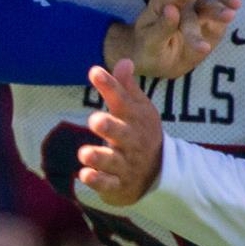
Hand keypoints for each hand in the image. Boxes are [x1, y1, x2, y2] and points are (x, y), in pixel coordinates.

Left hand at [79, 59, 164, 206]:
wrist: (159, 173)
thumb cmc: (141, 133)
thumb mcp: (139, 110)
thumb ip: (126, 88)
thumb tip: (124, 60)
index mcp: (136, 119)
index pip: (123, 100)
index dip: (110, 86)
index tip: (94, 72)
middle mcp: (132, 141)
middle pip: (122, 133)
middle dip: (110, 127)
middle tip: (95, 120)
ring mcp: (127, 164)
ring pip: (113, 161)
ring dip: (99, 157)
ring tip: (84, 153)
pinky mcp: (119, 185)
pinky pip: (108, 184)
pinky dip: (97, 181)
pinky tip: (84, 175)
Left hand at [112, 0, 239, 80]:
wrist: (156, 61)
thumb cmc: (148, 48)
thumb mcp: (150, 42)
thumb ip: (162, 28)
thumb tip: (172, 9)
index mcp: (163, 3)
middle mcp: (183, 5)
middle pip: (199, 4)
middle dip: (213, 9)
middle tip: (228, 15)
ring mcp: (197, 15)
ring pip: (211, 10)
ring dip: (222, 11)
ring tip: (232, 15)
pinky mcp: (208, 28)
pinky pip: (218, 22)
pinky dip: (225, 18)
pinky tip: (234, 10)